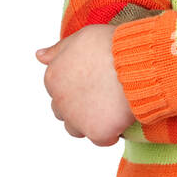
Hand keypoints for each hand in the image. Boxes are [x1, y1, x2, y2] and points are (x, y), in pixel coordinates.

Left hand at [36, 24, 135, 145]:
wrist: (137, 61)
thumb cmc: (113, 45)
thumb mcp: (82, 37)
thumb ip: (59, 49)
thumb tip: (40, 55)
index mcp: (53, 77)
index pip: (56, 89)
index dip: (75, 85)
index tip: (92, 80)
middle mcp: (60, 101)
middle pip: (63, 111)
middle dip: (78, 105)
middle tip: (102, 94)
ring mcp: (78, 119)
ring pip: (76, 128)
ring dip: (89, 121)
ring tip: (110, 107)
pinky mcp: (98, 132)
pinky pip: (102, 139)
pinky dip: (110, 133)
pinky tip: (121, 119)